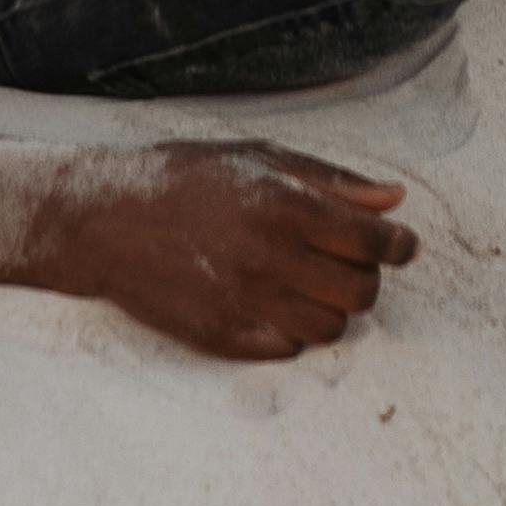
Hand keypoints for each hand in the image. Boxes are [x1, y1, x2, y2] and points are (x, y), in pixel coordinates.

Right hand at [7, 140, 418, 360]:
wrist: (104, 220)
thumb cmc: (185, 179)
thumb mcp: (259, 157)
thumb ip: (332, 180)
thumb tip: (394, 200)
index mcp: (283, 205)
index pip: (374, 242)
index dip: (399, 245)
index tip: (401, 245)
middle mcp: (269, 257)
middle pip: (361, 291)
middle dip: (366, 276)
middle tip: (347, 261)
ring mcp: (244, 302)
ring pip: (331, 327)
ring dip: (332, 306)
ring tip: (308, 282)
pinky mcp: (222, 336)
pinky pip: (289, 348)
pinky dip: (294, 329)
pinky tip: (274, 302)